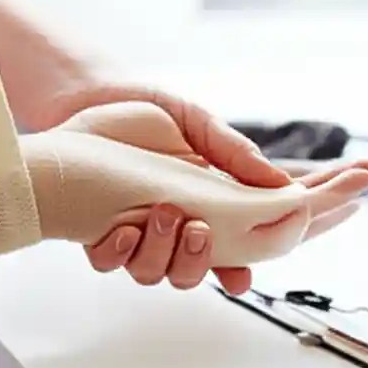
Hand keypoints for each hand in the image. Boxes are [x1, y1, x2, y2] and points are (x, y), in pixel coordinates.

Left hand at [30, 101, 367, 291]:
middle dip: (196, 261)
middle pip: (188, 272)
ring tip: (161, 213)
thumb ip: (233, 152)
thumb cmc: (144, 106)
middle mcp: (167, 225)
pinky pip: (108, 260)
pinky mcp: (96, 229)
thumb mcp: (197, 122)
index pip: (226, 250)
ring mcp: (132, 230)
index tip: (240, 276)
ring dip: (159, 252)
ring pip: (150, 272)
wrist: (87, 92)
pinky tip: (123, 228)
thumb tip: (280, 183)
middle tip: (197, 228)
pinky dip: (117, 251)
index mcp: (201, 203)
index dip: (236, 270)